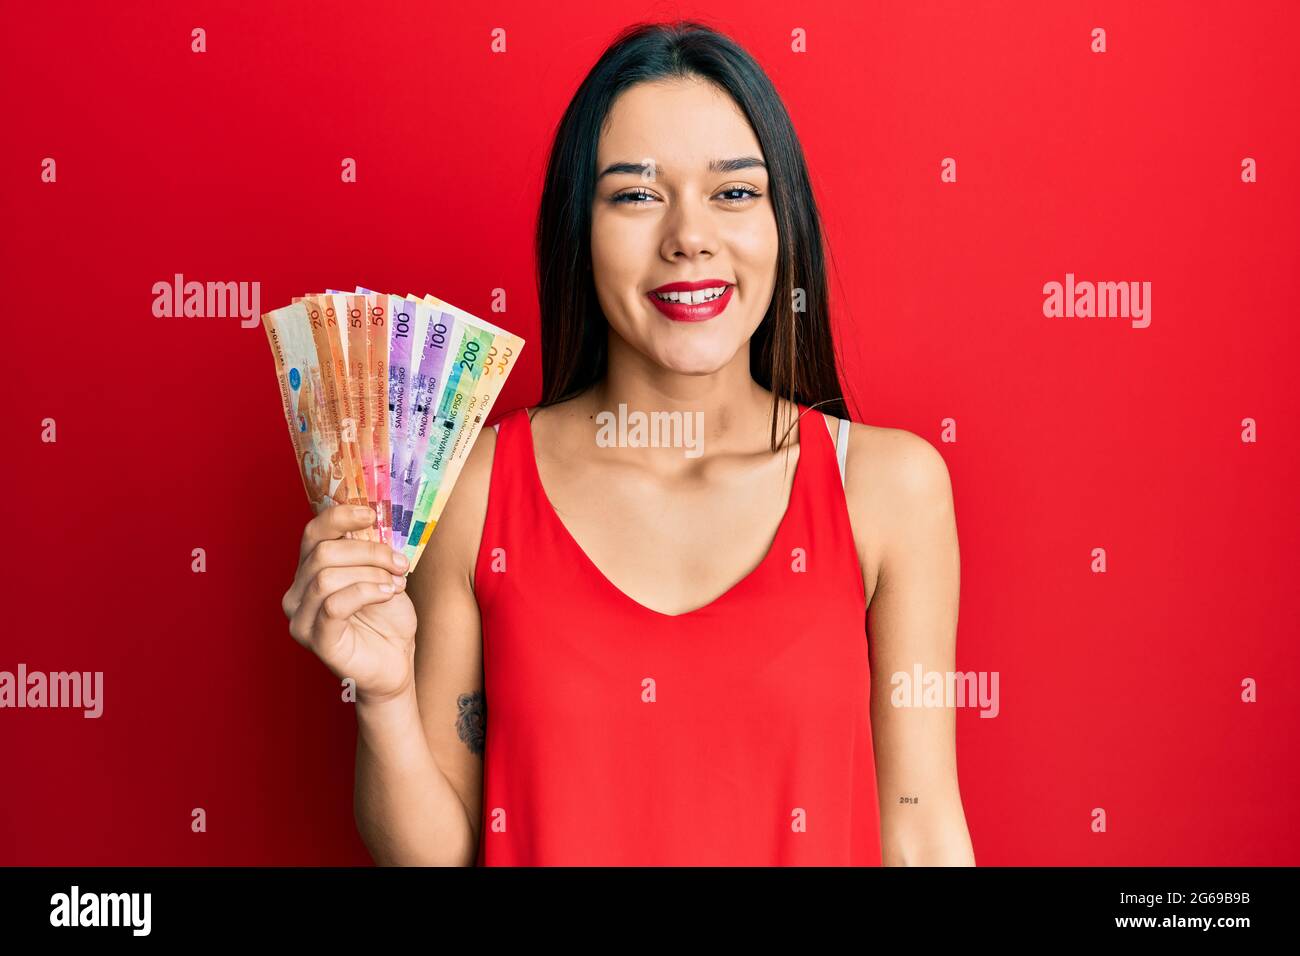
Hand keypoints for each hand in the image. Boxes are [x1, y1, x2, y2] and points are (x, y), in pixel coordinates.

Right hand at [281, 504, 417, 702]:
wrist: (395, 662)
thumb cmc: (386, 619)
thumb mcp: (381, 574)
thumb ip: (370, 550)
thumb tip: (374, 519)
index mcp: (308, 572)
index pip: (312, 534)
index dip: (339, 517)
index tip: (371, 514)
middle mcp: (296, 593)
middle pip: (323, 553)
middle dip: (368, 552)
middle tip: (398, 561)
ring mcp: (302, 619)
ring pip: (327, 577)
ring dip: (370, 573)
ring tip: (397, 581)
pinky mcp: (316, 640)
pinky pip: (334, 605)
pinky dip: (366, 592)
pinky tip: (388, 593)